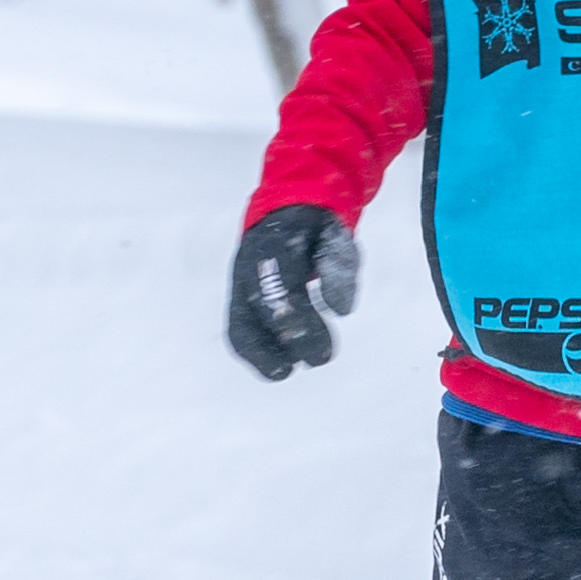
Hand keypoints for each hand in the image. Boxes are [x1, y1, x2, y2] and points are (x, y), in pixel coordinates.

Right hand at [227, 204, 362, 378]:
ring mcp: (240, 280)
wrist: (285, 207)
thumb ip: (340, 268)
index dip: (302, 324)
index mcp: (275, 243)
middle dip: (284, 342)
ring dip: (261, 355)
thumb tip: (341, 311)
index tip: (323, 351)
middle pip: (259, 310)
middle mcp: (251, 263)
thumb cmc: (316, 226)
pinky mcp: (239, 296)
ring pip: (240, 325)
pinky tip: (276, 365)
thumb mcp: (336, 235)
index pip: (283, 291)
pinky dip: (255, 351)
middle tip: (316, 361)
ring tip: (284, 372)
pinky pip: (239, 329)